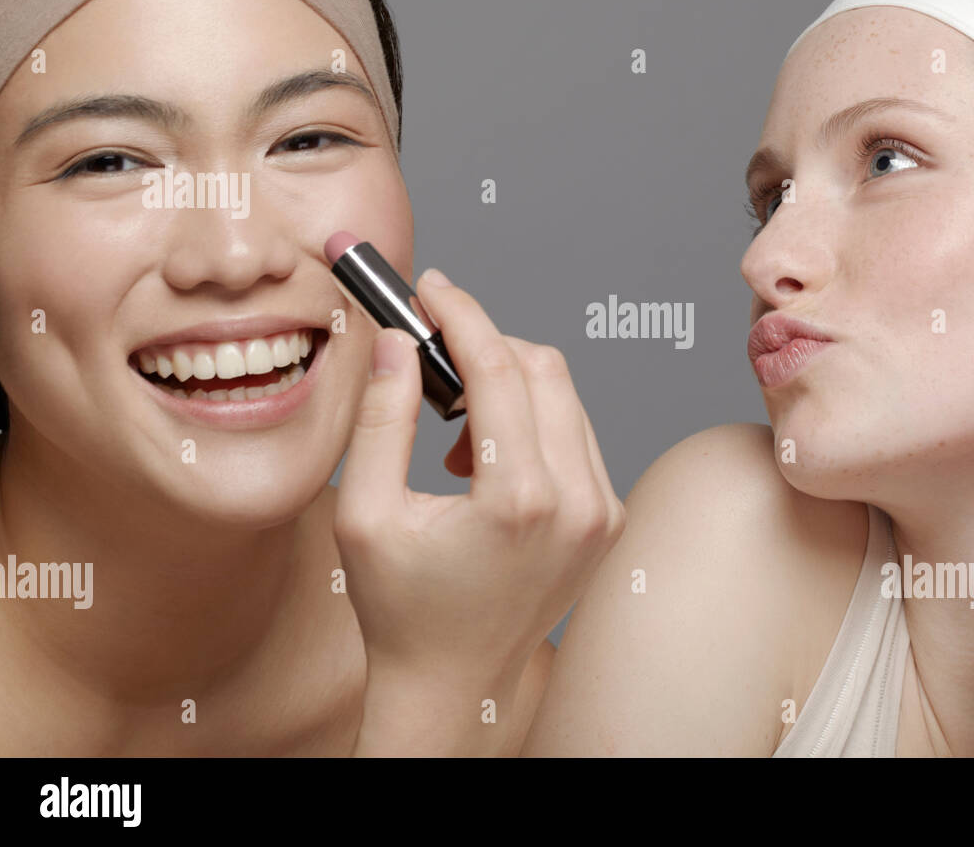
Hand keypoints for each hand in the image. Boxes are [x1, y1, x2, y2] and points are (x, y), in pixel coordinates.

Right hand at [332, 268, 625, 685]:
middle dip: (487, 343)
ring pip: (565, 397)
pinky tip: (487, 460)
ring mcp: (602, 512)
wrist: (454, 683)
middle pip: (544, 368)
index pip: (499, 368)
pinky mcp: (608, 519)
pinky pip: (576, 435)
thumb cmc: (402, 610)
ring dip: (509, 386)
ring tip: (453, 434)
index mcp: (520, 501)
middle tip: (433, 351)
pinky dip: (533, 423)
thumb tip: (399, 342)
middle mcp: (578, 502)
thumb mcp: (365, 515)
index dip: (461, 314)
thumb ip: (382, 419)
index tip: (432, 289)